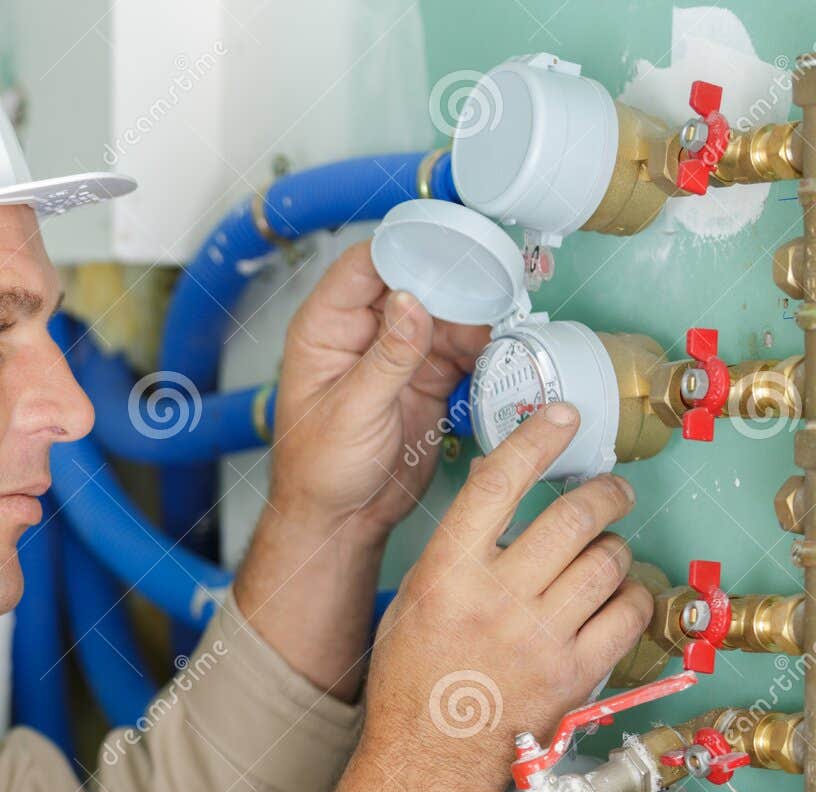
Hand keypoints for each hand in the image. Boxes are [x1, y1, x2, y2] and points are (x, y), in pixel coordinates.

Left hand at [269, 242, 489, 542]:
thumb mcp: (352, 411)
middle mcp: (363, 333)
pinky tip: (500, 353)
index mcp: (326, 329)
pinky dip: (484, 350)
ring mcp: (398, 354)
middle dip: (452, 282)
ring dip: (474, 317)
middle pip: (414, 283)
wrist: (343, 520)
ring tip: (500, 323)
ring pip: (444, 315)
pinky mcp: (427, 379)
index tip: (445, 242)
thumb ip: (387, 357)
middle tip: (490, 282)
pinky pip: (462, 350)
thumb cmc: (318, 470)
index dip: (403, 248)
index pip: (363, 265)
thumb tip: (413, 301)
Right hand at [316, 403, 653, 791]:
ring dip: (614, 547)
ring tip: (605, 552)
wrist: (426, 760)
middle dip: (604, 493)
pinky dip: (632, 598)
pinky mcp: (576, 672)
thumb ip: (455, 555)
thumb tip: (499, 508)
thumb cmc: (412, 683)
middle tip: (611, 490)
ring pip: (607, 562)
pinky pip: (629, 615)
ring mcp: (540, 637)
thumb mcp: (412, 602)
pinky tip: (618, 599)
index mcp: (445, 573)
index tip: (562, 418)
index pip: (498, 482)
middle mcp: (496, 598)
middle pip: (572, 516)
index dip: (537, 439)